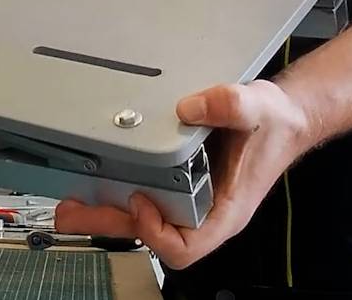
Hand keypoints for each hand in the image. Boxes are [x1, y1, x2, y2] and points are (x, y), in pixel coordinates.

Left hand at [55, 80, 314, 269]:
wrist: (281, 116)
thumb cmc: (274, 126)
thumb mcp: (258, 109)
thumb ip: (228, 105)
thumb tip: (188, 107)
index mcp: (224, 211)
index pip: (185, 246)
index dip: (156, 231)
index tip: (139, 200)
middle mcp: (203, 211)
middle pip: (149, 233)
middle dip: (109, 223)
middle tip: (73, 212)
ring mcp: (188, 198)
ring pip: (140, 217)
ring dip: (104, 211)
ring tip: (70, 201)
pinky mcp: (177, 181)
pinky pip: (143, 194)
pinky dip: (116, 189)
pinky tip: (94, 177)